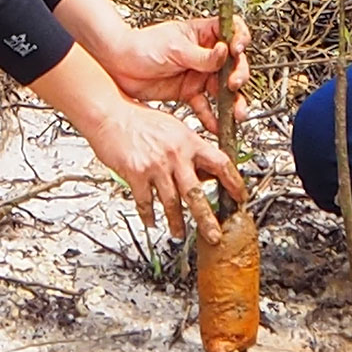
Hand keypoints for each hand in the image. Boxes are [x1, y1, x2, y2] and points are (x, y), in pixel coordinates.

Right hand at [83, 101, 245, 242]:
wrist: (111, 115)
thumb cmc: (141, 120)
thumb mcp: (174, 128)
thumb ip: (190, 151)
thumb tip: (206, 173)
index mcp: (189, 141)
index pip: (220, 163)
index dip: (233, 182)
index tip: (240, 196)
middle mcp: (175, 154)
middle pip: (197, 192)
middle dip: (207, 218)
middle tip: (214, 235)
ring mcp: (156, 165)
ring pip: (172, 202)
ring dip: (177, 222)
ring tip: (180, 234)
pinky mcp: (136, 174)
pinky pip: (146, 202)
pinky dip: (149, 215)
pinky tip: (152, 221)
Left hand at [96, 16, 250, 128]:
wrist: (118, 65)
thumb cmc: (142, 46)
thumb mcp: (174, 47)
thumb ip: (201, 56)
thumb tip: (224, 53)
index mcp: (202, 35)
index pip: (231, 31)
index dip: (240, 39)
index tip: (237, 50)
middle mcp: (204, 55)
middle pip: (232, 64)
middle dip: (238, 75)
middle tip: (233, 84)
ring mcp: (197, 75)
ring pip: (222, 89)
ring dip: (232, 102)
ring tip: (236, 114)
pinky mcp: (188, 93)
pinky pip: (204, 107)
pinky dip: (211, 117)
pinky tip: (216, 126)